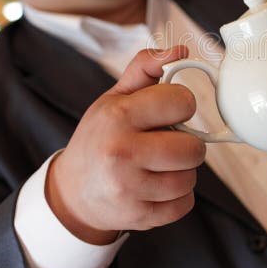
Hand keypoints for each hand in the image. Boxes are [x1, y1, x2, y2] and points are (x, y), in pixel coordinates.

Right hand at [46, 46, 205, 243]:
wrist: (73, 191)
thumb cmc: (100, 137)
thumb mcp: (114, 98)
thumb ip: (146, 68)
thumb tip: (181, 51)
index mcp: (118, 115)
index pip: (182, 101)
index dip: (181, 105)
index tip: (168, 111)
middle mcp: (122, 152)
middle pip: (193, 148)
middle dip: (186, 144)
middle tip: (165, 143)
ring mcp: (129, 188)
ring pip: (191, 178)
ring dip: (181, 172)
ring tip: (157, 167)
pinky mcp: (138, 216)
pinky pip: (185, 204)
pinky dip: (177, 197)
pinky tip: (155, 187)